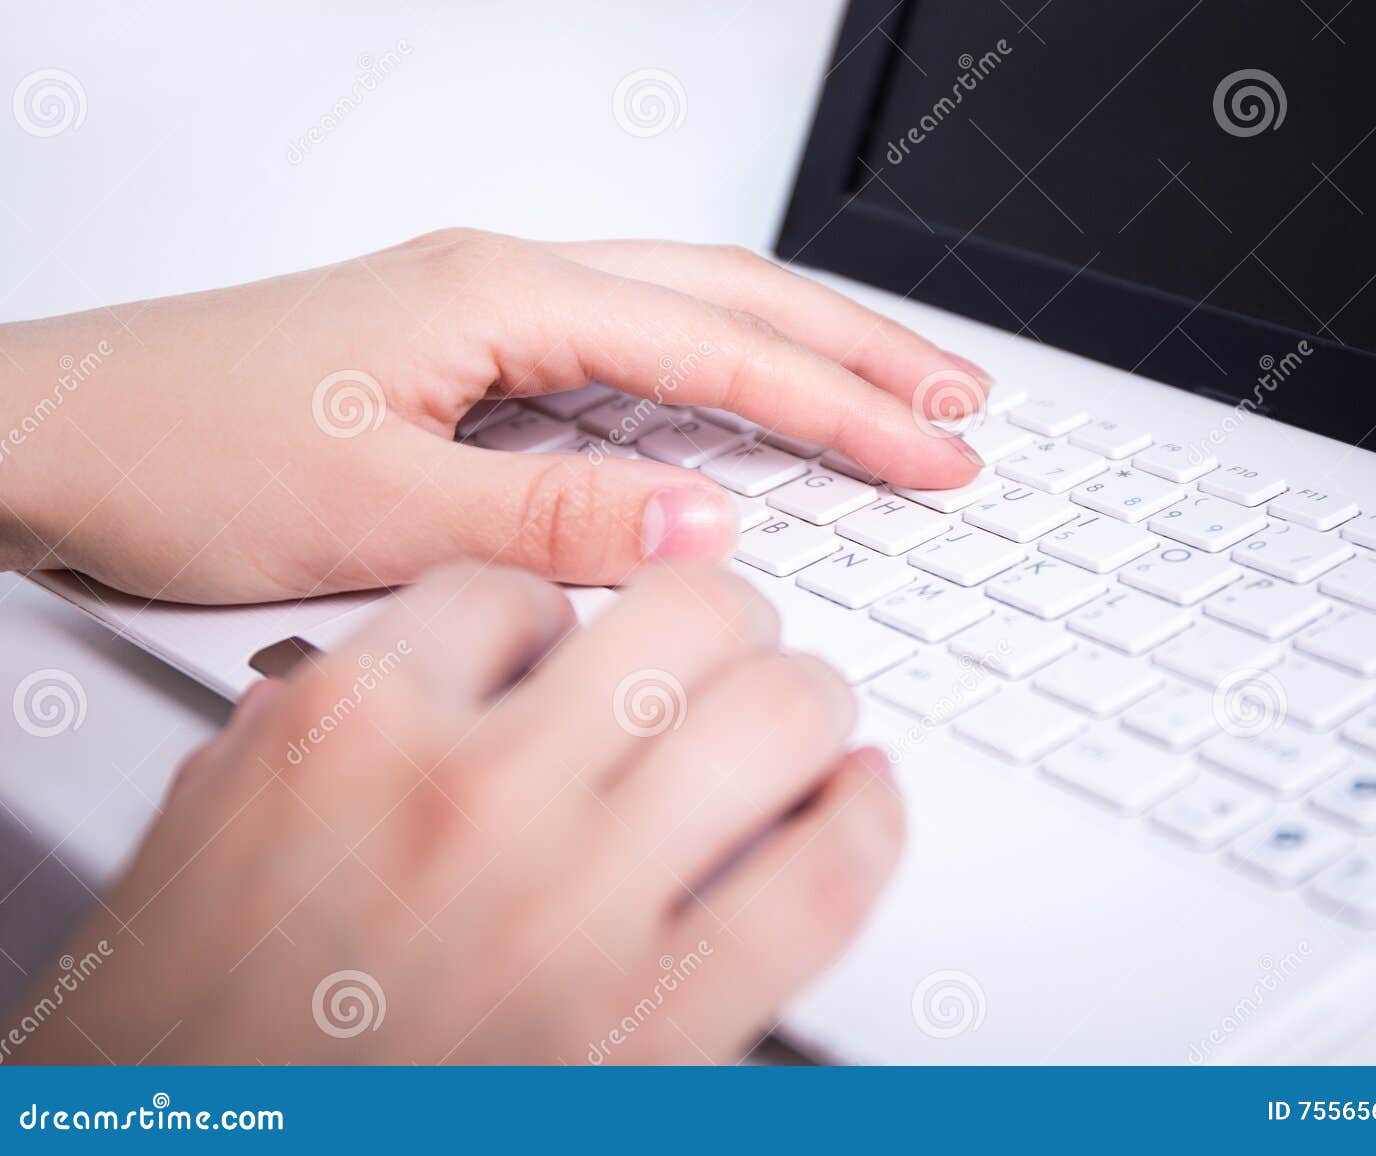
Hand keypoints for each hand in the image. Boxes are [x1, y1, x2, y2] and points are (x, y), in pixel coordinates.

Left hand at [0, 230, 987, 601]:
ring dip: (799, 348)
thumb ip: (552, 521)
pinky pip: (632, 350)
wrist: (52, 433)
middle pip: (728, 294)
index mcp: (497, 296)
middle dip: (858, 346)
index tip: (932, 453)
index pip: (718, 349)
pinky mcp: (467, 355)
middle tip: (959, 397)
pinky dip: (720, 375)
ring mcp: (486, 311)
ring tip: (892, 389)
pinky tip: (750, 412)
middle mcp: (502, 282)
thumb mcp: (376, 508)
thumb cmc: (177, 450)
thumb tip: (704, 534)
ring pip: (687, 310)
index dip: (842, 407)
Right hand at [10, 563, 902, 1062]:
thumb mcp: (209, 837)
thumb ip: (315, 734)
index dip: (562, 614)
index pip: (513, 591)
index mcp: (346, 733)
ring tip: (802, 719)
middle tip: (727, 649)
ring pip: (777, 717)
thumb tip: (406, 676)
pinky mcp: (657, 1034)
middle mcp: (469, 798)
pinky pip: (821, 881)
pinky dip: (866, 824)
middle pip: (683, 614)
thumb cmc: (193, 1041)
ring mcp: (573, 912)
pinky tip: (857, 804)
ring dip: (808, 702)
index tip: (579, 646)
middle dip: (721, 620)